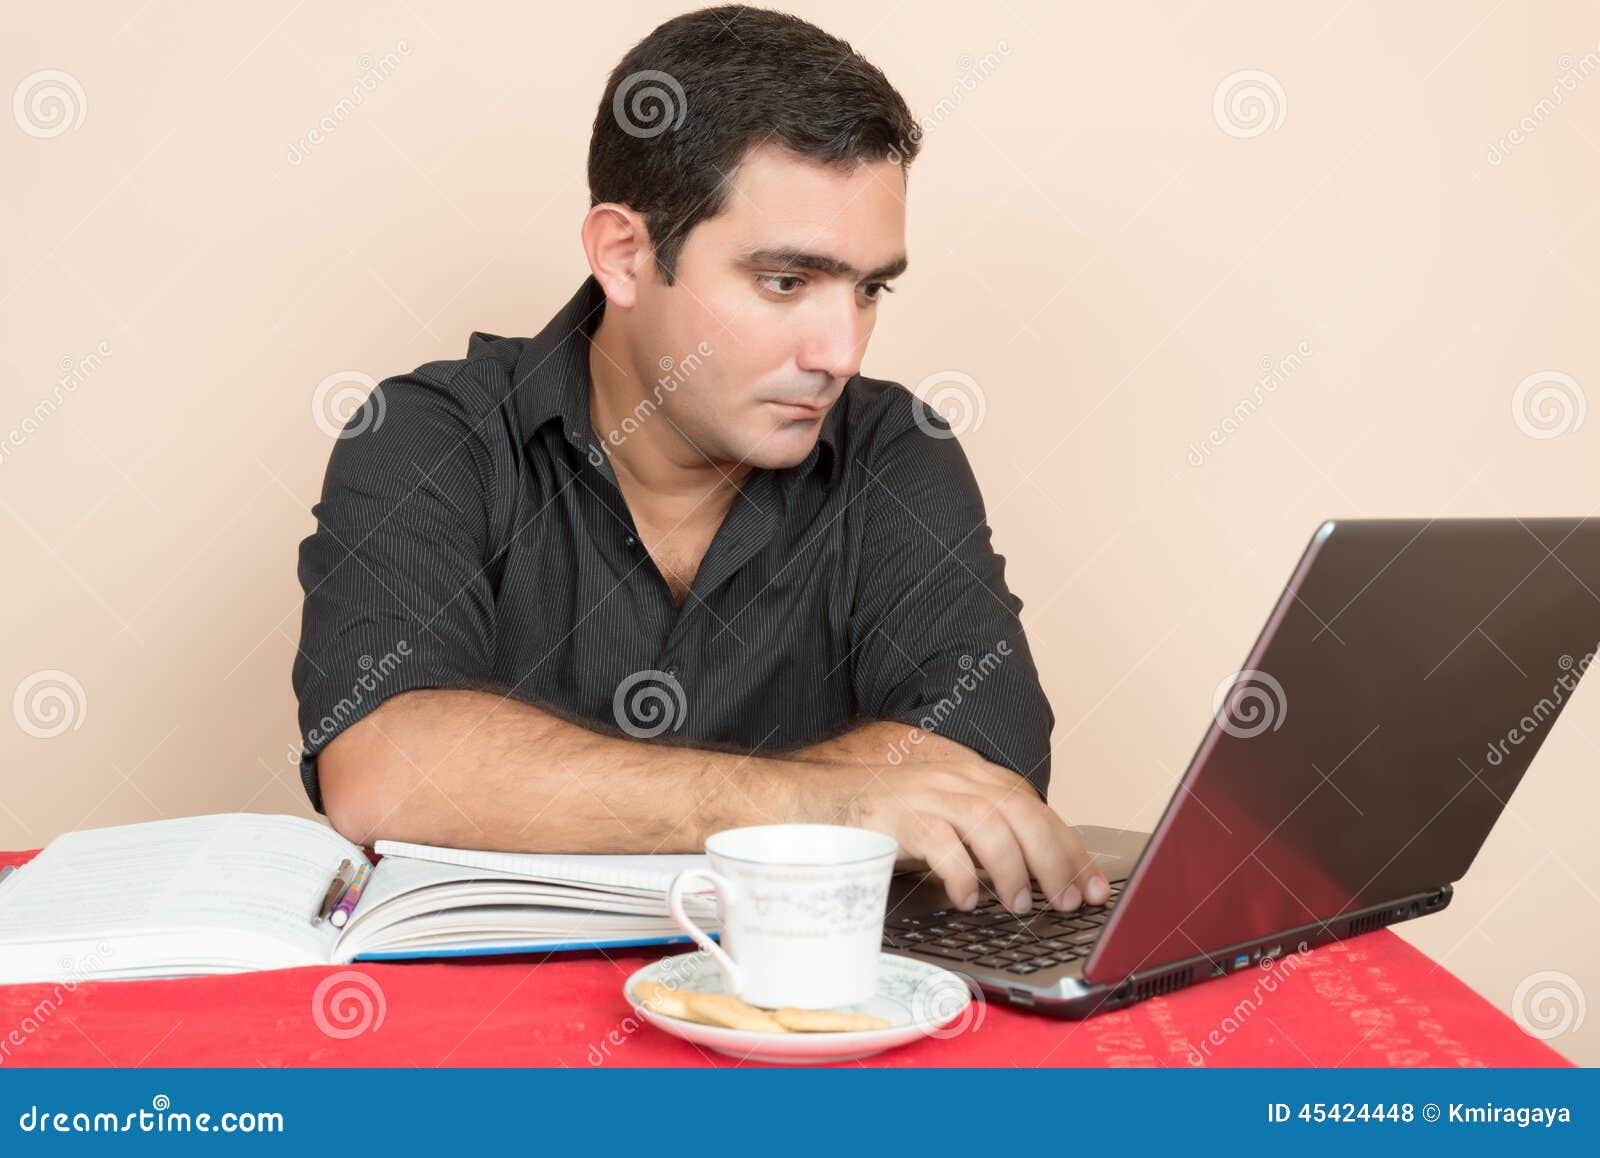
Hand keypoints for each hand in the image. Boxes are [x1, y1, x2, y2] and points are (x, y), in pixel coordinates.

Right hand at [823, 758, 1109, 913]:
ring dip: (1013, 868)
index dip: (1068, 845)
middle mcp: (950, 776)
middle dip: (1055, 858)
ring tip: (1019, 904)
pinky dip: (961, 873)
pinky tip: (967, 900)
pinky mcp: (892, 814)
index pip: (1032, 804)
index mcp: (966, 774)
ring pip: (989, 823)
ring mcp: (921, 792)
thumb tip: (1027, 875)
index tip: (1094, 886)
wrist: (805, 801)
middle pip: (1021, 810)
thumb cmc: (871, 816)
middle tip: (1069, 901)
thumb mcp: (934, 816)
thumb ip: (975, 832)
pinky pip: (939, 841)